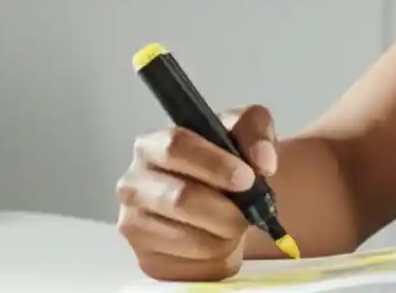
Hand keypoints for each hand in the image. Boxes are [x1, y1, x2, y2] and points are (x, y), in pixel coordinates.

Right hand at [116, 105, 279, 280]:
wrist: (225, 202)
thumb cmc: (228, 163)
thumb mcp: (246, 130)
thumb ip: (256, 131)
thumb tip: (262, 161)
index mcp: (152, 146)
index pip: (175, 147)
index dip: (214, 163)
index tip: (246, 178)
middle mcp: (133, 184)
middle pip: (180, 197)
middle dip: (225, 207)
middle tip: (248, 210)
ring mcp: (136, 224)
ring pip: (189, 236)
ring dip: (226, 233)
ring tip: (235, 223)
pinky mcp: (149, 259)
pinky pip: (193, 265)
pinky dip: (219, 255)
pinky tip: (220, 240)